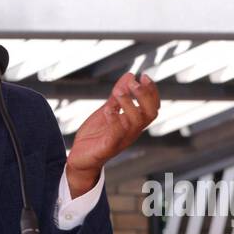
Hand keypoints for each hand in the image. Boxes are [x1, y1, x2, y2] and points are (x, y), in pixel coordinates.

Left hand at [66, 72, 160, 195]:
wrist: (81, 159)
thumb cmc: (96, 136)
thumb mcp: (107, 110)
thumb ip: (118, 96)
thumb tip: (130, 75)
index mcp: (134, 123)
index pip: (152, 107)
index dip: (152, 91)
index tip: (144, 75)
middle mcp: (132, 131)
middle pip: (150, 114)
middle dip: (145, 96)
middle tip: (134, 82)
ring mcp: (122, 139)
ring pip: (135, 122)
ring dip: (128, 103)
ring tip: (118, 91)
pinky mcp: (109, 147)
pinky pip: (117, 133)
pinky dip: (114, 119)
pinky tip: (108, 109)